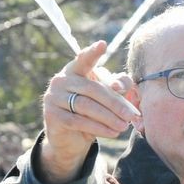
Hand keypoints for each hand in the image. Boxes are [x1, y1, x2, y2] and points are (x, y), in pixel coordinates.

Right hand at [41, 41, 140, 183]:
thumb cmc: (92, 112)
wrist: (71, 138)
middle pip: (93, 89)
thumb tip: (120, 86)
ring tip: (124, 126)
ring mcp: (53, 97)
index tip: (103, 44)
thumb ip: (117, 87)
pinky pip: (79, 121)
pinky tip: (112, 133)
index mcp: (75, 70)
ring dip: (109, 117)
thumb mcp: (106, 97)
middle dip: (115, 103)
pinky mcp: (52, 116)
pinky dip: (99, 128)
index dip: (93, 53)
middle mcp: (61, 80)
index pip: (84, 59)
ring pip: (86, 106)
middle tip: (131, 115)